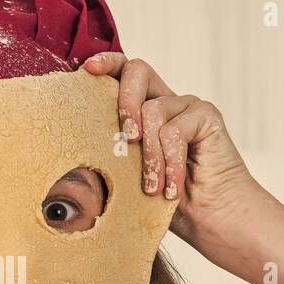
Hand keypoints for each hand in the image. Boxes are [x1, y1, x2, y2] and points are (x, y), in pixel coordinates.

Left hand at [81, 53, 258, 248]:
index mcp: (145, 110)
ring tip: (153, 188)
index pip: (124, 72)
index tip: (87, 70)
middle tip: (126, 141)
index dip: (107, 63)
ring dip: (149, 155)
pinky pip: (174, 131)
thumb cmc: (170, 204)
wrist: (212, 220)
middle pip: (138, 71)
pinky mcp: (207, 116)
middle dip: (123, 103)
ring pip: (153, 111)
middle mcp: (167, 101)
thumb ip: (113, 153)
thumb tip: (71, 146)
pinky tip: (172, 188)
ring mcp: (188, 106)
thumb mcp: (130, 177)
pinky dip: (170, 163)